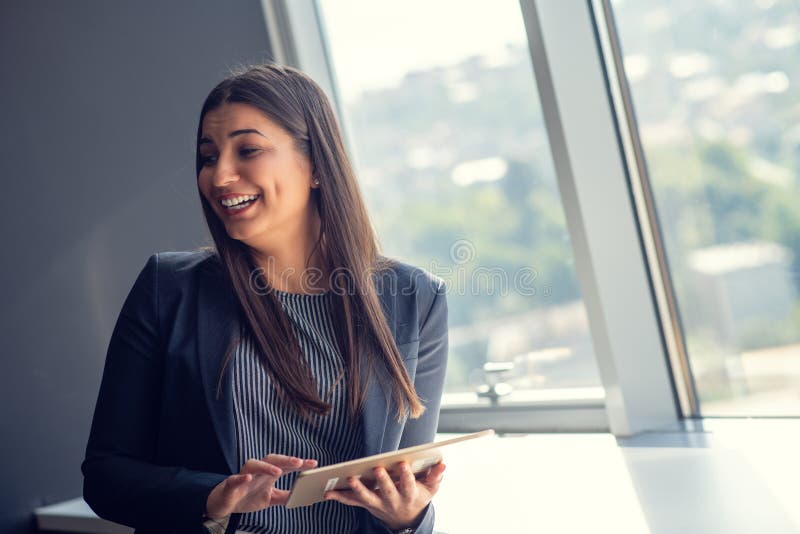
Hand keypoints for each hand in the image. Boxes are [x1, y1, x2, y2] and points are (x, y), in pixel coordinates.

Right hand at [205, 454, 316, 517]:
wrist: (226, 504)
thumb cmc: (248, 496)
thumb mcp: (271, 498)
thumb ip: (285, 496)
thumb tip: (302, 496)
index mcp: (269, 473)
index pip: (286, 465)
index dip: (299, 463)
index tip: (314, 463)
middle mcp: (258, 471)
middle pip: (272, 460)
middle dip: (286, 460)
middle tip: (299, 462)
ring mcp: (244, 475)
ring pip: (254, 465)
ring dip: (266, 467)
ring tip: (278, 471)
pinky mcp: (231, 484)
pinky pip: (235, 478)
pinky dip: (241, 477)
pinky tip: (248, 477)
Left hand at [324, 461, 445, 530]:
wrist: (405, 520)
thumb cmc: (418, 496)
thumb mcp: (430, 489)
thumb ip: (435, 476)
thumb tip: (442, 463)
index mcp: (410, 495)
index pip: (409, 484)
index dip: (405, 475)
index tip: (402, 463)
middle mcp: (393, 501)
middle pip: (386, 491)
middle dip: (382, 481)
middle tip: (376, 469)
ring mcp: (378, 505)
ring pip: (367, 498)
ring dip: (358, 489)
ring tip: (349, 479)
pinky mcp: (367, 505)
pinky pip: (352, 502)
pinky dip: (340, 497)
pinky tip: (328, 492)